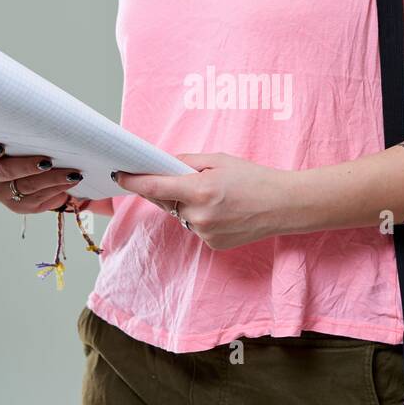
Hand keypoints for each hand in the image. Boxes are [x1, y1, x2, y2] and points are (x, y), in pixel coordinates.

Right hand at [0, 140, 89, 214]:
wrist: (37, 170)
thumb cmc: (28, 146)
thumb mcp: (24, 136)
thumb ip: (28, 131)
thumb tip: (50, 121)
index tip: (0, 147)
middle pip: (6, 171)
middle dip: (28, 166)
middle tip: (48, 161)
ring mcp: (1, 193)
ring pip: (27, 186)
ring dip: (52, 179)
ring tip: (72, 173)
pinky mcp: (16, 206)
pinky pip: (37, 200)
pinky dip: (55, 190)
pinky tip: (68, 183)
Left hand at [114, 152, 295, 250]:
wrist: (283, 206)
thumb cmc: (254, 178)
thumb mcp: (219, 160)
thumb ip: (187, 161)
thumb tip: (164, 165)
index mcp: (198, 190)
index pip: (154, 187)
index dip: (133, 182)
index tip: (120, 175)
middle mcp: (198, 215)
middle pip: (166, 202)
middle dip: (171, 190)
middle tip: (192, 181)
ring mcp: (204, 233)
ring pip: (181, 216)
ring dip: (188, 206)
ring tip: (218, 198)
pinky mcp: (212, 245)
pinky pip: (195, 228)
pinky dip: (202, 219)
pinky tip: (224, 212)